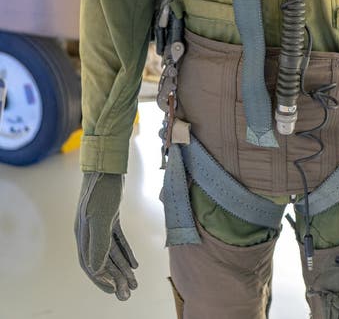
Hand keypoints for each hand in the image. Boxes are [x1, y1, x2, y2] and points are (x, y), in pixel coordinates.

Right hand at [74, 171, 138, 299]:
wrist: (107, 164)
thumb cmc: (102, 190)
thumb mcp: (102, 217)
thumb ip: (98, 243)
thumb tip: (96, 269)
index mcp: (82, 235)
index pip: (91, 265)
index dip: (102, 280)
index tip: (116, 291)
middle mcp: (89, 232)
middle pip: (103, 262)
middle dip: (116, 279)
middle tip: (128, 295)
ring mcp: (99, 224)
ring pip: (112, 253)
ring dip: (122, 268)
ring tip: (134, 283)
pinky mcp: (110, 217)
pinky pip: (118, 241)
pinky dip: (126, 253)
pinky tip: (134, 264)